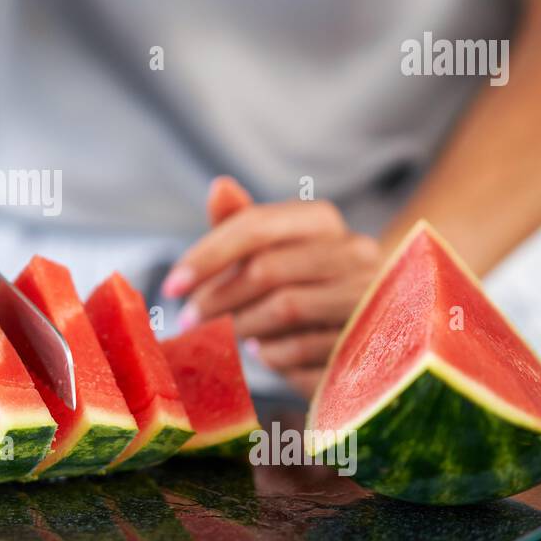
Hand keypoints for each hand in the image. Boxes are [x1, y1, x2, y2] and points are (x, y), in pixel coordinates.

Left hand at [161, 177, 381, 396]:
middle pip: (267, 270)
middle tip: (188, 321)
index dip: (206, 256)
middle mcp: (355, 250)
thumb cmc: (297, 279)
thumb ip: (239, 223)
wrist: (361, 322)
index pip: (255, 227)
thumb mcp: (265, 250)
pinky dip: (270, 355)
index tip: (170, 288)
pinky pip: (302, 348)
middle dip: (216, 299)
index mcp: (322, 220)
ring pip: (285, 309)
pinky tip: (261, 352)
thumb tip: (219, 185)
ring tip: (226, 334)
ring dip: (241, 326)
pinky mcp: (370, 340)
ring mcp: (370, 295)